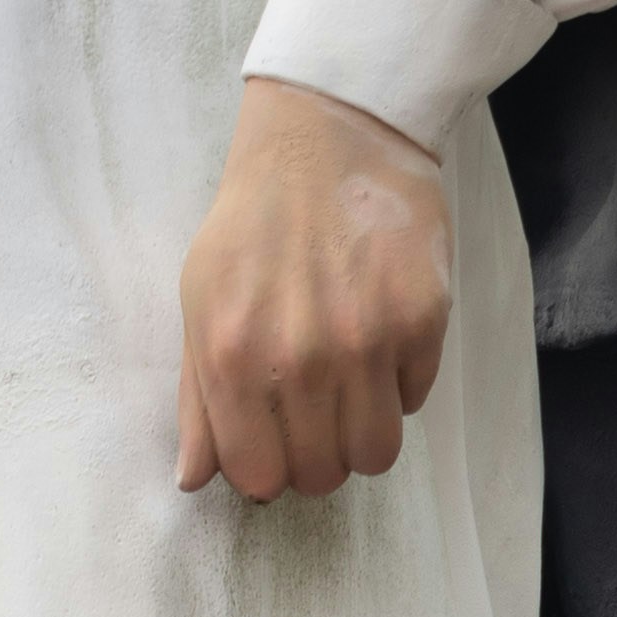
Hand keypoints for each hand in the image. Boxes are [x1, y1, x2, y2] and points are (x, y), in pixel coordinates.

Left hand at [179, 78, 455, 502]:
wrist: (328, 135)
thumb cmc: (253, 222)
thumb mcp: (201, 301)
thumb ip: (197, 399)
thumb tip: (194, 481)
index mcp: (231, 356)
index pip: (260, 476)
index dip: (269, 471)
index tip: (277, 444)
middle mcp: (299, 358)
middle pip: (323, 474)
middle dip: (318, 457)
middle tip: (317, 416)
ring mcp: (367, 341)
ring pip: (377, 452)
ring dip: (363, 434)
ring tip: (352, 390)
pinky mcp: (422, 320)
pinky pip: (416, 399)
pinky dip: (399, 383)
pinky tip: (380, 335)